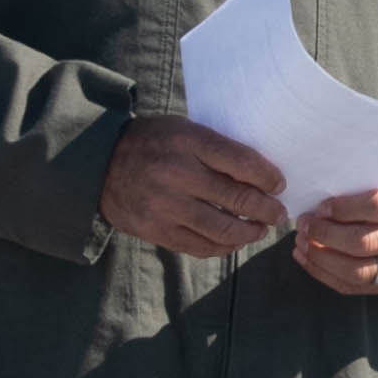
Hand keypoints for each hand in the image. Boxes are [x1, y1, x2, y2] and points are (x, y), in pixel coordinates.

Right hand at [101, 114, 286, 255]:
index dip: (269, 178)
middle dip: (268, 210)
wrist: (99, 164)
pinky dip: (225, 247)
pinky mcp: (157, 231)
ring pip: (225, 230)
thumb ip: (217, 149)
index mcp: (188, 142)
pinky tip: (236, 241)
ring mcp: (166, 207)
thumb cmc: (153, 143)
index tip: (279, 184)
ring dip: (252, 233)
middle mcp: (178, 175)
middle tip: (278, 212)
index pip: (243, 163)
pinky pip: (202, 247)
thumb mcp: (183, 130)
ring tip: (261, 229)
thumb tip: (263, 175)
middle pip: (239, 199)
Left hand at [292, 161, 377, 298]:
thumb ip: (364, 177)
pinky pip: (355, 287)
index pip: (377, 208)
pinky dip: (325, 274)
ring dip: (322, 259)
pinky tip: (308, 259)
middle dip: (325, 236)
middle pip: (364, 244)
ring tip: (301, 244)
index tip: (320, 207)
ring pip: (358, 272)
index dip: (343, 210)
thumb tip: (319, 185)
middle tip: (303, 225)